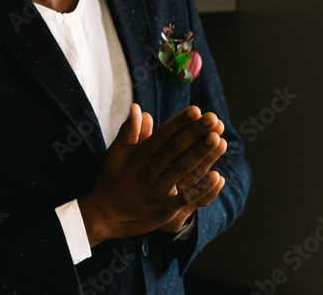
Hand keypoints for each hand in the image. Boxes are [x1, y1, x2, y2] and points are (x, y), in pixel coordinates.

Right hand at [77, 104, 225, 245]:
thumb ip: (129, 130)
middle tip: (213, 119)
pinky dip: (201, 188)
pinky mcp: (164, 208)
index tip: (196, 110)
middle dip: (196, 133)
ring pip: (184, 169)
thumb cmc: (111, 179)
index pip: (163, 134)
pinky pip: (186, 197)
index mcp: (140, 155)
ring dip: (201, 154)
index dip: (180, 122)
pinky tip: (216, 177)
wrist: (104, 214)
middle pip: (177, 148)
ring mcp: (158, 189)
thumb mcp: (116, 152)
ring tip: (218, 139)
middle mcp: (150, 170)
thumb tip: (138, 108)